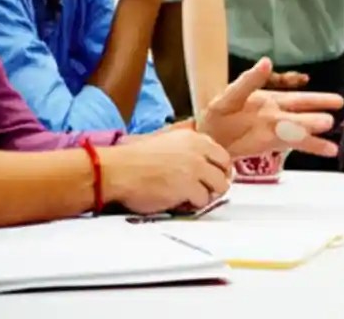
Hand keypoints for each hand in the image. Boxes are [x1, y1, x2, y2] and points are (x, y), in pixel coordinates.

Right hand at [99, 128, 231, 214]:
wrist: (118, 170)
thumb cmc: (134, 159)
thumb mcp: (164, 140)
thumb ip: (186, 145)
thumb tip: (200, 155)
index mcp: (193, 138)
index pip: (221, 155)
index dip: (218, 169)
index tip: (213, 177)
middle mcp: (198, 151)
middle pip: (225, 171)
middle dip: (217, 182)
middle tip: (206, 190)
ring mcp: (196, 169)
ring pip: (219, 187)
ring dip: (206, 194)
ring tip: (190, 197)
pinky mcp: (189, 187)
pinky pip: (203, 200)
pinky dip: (194, 204)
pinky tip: (180, 202)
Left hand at [199, 57, 343, 158]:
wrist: (206, 134)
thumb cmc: (217, 112)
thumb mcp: (231, 94)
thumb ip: (249, 81)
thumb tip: (267, 62)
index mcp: (270, 99)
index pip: (298, 100)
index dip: (317, 100)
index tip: (336, 102)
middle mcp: (277, 115)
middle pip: (302, 117)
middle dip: (316, 119)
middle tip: (332, 121)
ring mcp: (274, 131)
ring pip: (299, 134)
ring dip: (315, 139)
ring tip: (334, 147)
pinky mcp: (269, 144)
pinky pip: (293, 146)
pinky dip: (310, 148)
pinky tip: (326, 150)